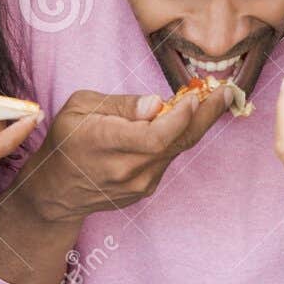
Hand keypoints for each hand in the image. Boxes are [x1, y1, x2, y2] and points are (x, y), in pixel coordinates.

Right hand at [19, 83, 232, 224]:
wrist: (56, 190)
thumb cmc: (67, 138)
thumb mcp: (81, 106)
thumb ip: (121, 105)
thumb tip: (157, 104)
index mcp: (105, 142)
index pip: (155, 136)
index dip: (181, 117)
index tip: (198, 94)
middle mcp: (125, 168)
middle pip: (176, 143)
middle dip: (206, 116)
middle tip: (227, 92)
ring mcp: (137, 184)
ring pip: (176, 150)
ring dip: (195, 125)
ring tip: (210, 99)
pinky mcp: (144, 190)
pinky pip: (167, 159)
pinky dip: (178, 139)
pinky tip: (180, 122)